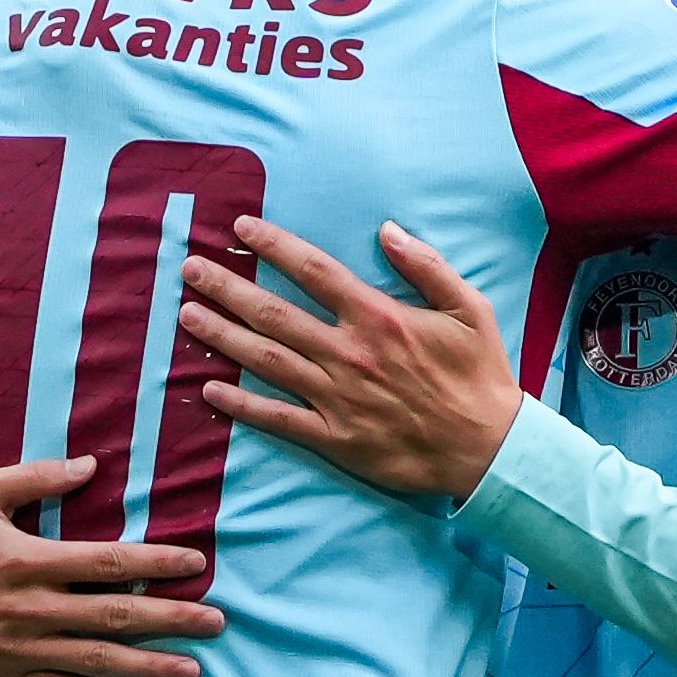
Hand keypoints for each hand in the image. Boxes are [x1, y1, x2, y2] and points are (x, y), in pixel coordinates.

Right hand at [0, 454, 221, 676]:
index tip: (196, 566)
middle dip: (172, 620)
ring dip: (150, 668)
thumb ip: (35, 478)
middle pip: (115, 617)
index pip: (107, 564)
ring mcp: (20, 650)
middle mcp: (31, 609)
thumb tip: (90, 466)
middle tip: (217, 624)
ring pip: (97, 662)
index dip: (156, 565)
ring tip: (193, 671)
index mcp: (28, 560)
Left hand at [183, 212, 523, 504]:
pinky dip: (242, 405)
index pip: (314, 271)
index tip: (240, 227)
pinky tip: (210, 389)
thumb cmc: (481, 377)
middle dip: (228, 287)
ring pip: (267, 361)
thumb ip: (427, 265)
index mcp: (379, 317)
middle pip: (274, 313)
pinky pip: (279, 419)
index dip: (274, 245)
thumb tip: (387, 229)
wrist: (490, 450)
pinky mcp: (336, 438)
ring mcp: (338, 398)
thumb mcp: (470, 309)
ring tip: (187, 315)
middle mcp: (350, 354)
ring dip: (223, 336)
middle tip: (190, 269)